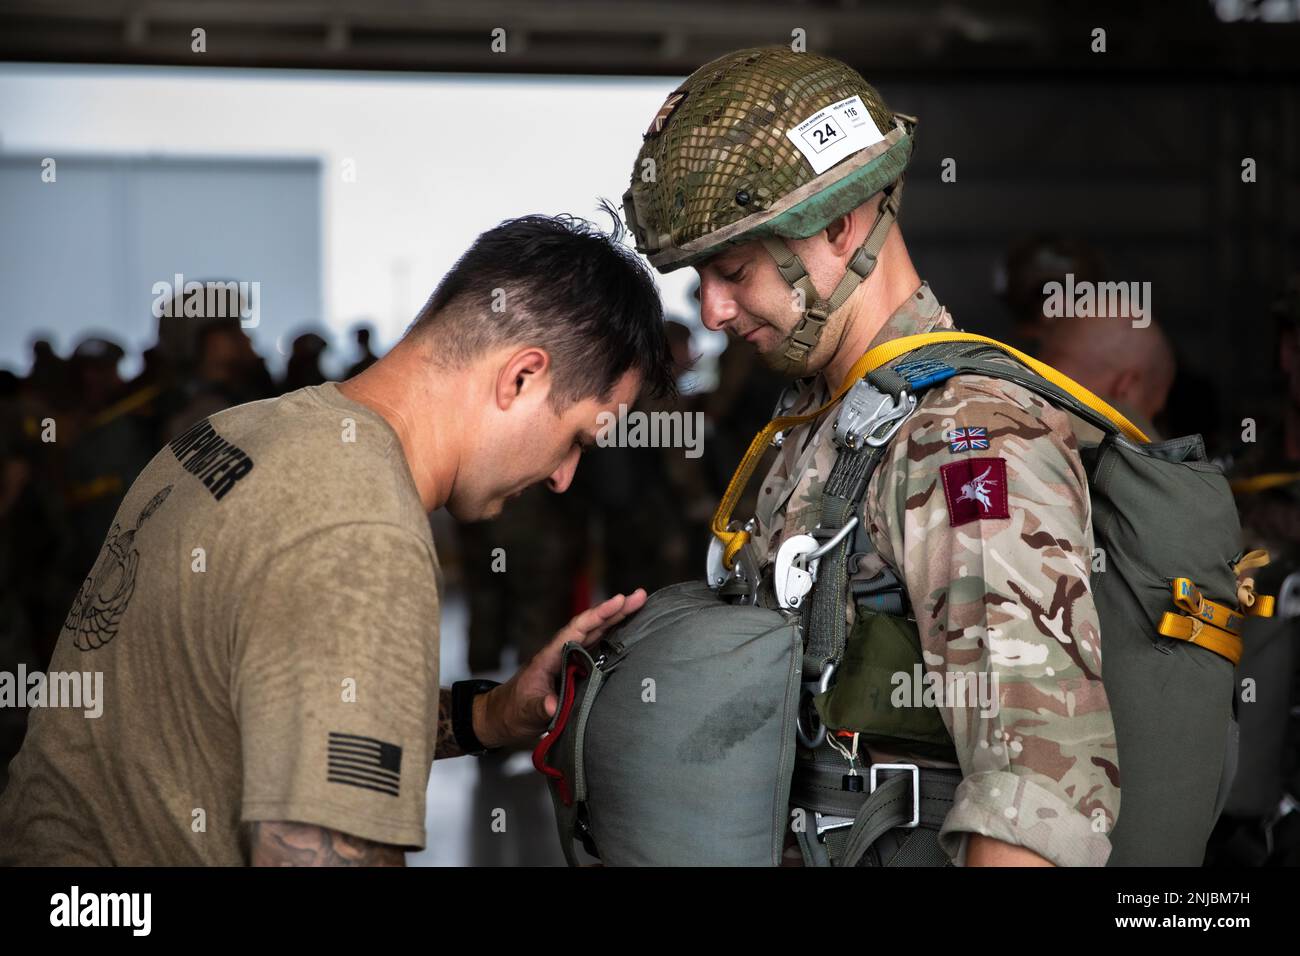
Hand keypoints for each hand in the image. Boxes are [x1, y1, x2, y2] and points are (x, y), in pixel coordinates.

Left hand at [473, 589, 647, 748]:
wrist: (503, 718)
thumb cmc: (511, 711)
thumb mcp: (525, 711)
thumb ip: (539, 707)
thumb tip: (552, 706)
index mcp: (550, 657)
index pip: (577, 630)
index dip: (598, 615)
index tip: (618, 600)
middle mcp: (562, 653)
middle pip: (591, 627)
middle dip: (615, 610)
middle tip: (640, 596)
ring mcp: (569, 661)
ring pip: (596, 635)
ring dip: (617, 622)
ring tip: (639, 606)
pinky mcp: (575, 672)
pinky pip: (597, 651)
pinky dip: (613, 641)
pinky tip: (628, 636)